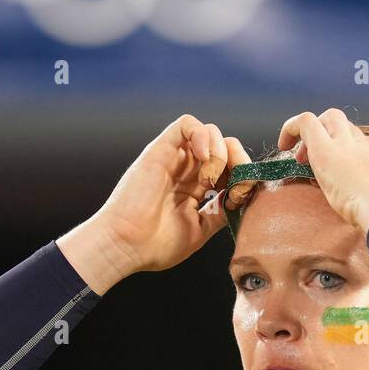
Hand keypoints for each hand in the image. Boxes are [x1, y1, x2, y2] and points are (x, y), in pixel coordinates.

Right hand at [63, 115, 252, 288]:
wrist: (126, 246)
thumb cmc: (155, 245)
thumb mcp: (200, 229)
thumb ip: (220, 211)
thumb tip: (242, 197)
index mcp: (195, 189)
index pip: (230, 168)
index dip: (243, 177)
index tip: (240, 198)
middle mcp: (186, 170)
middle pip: (225, 146)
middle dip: (239, 161)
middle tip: (236, 185)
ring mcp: (174, 159)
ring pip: (211, 132)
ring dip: (221, 152)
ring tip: (210, 179)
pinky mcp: (161, 149)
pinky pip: (187, 123)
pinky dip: (203, 134)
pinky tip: (204, 159)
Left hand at [277, 109, 368, 234]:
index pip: (360, 144)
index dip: (343, 152)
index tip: (332, 173)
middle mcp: (365, 146)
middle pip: (345, 125)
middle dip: (327, 135)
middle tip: (310, 161)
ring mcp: (347, 144)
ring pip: (329, 117)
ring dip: (311, 133)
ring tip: (297, 158)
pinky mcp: (326, 149)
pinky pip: (305, 122)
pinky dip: (291, 128)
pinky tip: (283, 145)